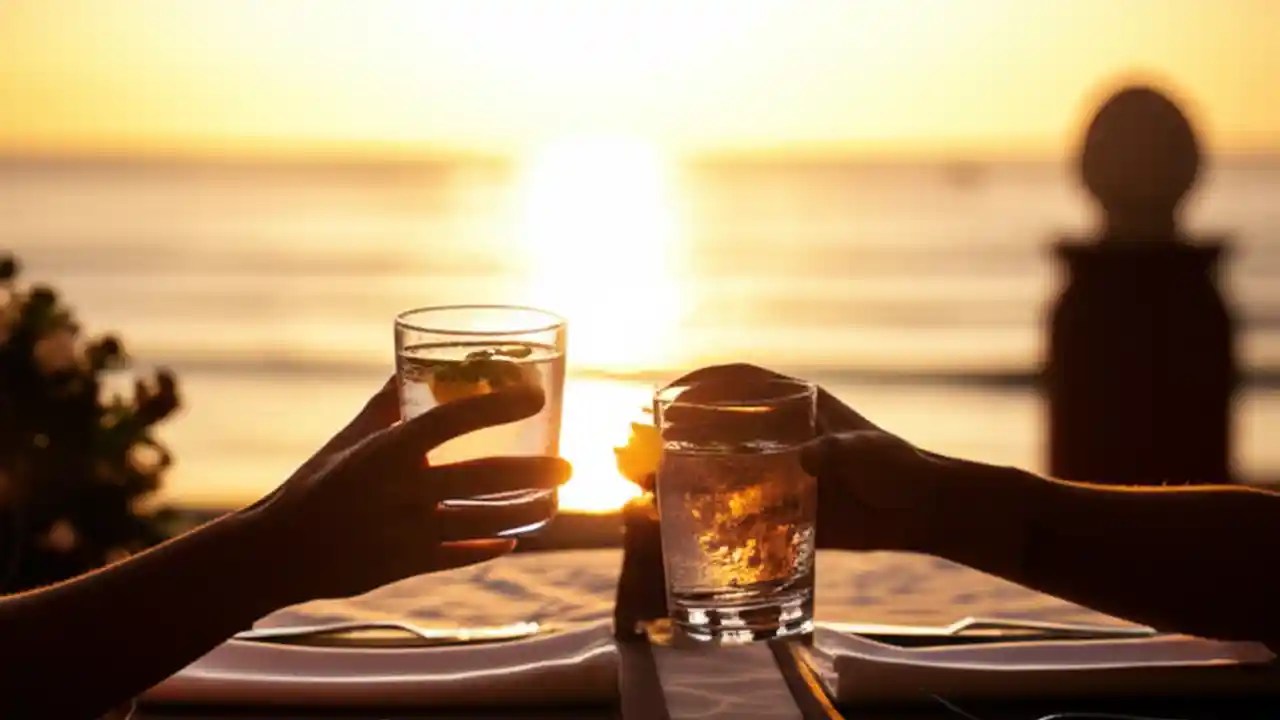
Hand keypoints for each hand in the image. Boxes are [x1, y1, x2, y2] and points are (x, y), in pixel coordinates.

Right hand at [249, 378, 569, 599]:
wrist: (281, 550)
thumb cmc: (316, 484)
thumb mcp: (349, 439)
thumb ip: (386, 405)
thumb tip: (410, 367)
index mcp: (387, 450)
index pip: (452, 420)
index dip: (497, 405)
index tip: (534, 395)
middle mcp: (402, 489)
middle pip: (483, 477)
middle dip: (534, 471)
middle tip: (569, 465)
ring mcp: (407, 531)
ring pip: (482, 521)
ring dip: (525, 510)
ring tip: (554, 501)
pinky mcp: (407, 564)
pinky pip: (459, 556)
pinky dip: (487, 548)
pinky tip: (513, 539)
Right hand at [671, 364, 950, 551]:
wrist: (922, 511)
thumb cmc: (899, 468)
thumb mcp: (867, 452)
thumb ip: (838, 451)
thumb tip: (807, 459)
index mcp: (798, 406)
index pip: (743, 381)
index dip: (703, 380)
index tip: (668, 390)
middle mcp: (782, 435)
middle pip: (722, 422)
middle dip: (681, 430)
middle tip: (645, 443)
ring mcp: (781, 471)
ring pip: (724, 466)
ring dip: (688, 473)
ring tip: (652, 485)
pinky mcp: (788, 508)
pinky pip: (743, 510)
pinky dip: (716, 516)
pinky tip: (689, 526)